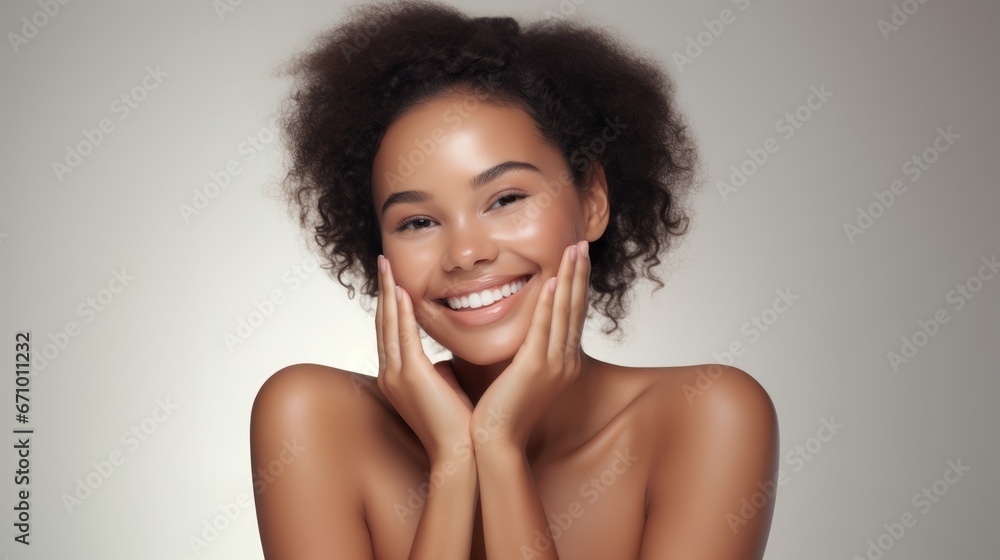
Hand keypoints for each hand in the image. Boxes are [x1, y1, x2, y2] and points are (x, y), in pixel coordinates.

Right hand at [375, 254, 474, 462]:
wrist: (460, 453)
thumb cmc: (459, 425)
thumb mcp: (445, 390)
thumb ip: (440, 371)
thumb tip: (445, 360)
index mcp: (396, 377)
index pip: (390, 331)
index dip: (390, 304)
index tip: (392, 279)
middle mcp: (389, 373)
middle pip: (383, 322)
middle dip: (383, 290)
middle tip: (382, 262)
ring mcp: (396, 374)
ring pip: (388, 323)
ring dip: (387, 292)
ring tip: (386, 266)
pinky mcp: (410, 375)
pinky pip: (403, 335)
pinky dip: (401, 312)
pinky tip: (400, 291)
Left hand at [471, 240, 589, 450]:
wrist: (496, 442)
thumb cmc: (500, 411)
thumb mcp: (517, 374)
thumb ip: (521, 350)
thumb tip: (512, 327)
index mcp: (562, 363)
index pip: (572, 315)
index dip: (575, 285)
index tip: (575, 258)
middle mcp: (565, 362)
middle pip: (575, 308)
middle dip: (578, 273)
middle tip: (581, 243)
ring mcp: (554, 365)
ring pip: (565, 313)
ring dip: (569, 278)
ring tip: (573, 250)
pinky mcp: (536, 369)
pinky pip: (545, 330)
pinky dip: (550, 305)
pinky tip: (552, 282)